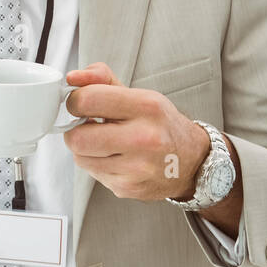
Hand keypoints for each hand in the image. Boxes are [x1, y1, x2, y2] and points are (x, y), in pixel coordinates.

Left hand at [63, 62, 212, 201]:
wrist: (193, 162)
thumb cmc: (161, 125)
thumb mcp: (138, 95)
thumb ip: (102, 80)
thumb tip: (73, 78)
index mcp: (147, 107)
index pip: (88, 100)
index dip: (74, 101)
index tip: (79, 104)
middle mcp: (144, 138)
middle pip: (77, 138)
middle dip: (75, 131)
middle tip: (88, 127)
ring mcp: (137, 167)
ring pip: (80, 158)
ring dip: (85, 149)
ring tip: (105, 143)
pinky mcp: (128, 187)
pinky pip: (92, 174)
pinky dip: (97, 165)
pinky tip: (115, 159)